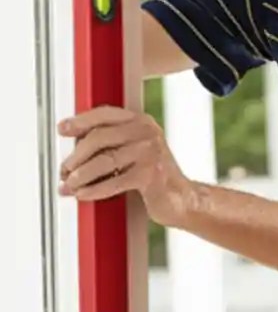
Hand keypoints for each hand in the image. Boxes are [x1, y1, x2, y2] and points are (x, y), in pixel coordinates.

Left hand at [58, 107, 194, 226]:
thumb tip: (75, 144)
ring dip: (81, 176)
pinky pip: (113, 182)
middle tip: (65, 170)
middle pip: (99, 138)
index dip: (80, 120)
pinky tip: (84, 194)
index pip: (105, 114)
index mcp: (142, 122)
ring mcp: (150, 153)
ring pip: (103, 161)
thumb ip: (112, 141)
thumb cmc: (153, 174)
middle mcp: (147, 133)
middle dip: (76, 157)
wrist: (180, 197)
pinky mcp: (150, 175)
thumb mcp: (135, 149)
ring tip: (70, 185)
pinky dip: (94, 190)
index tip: (63, 128)